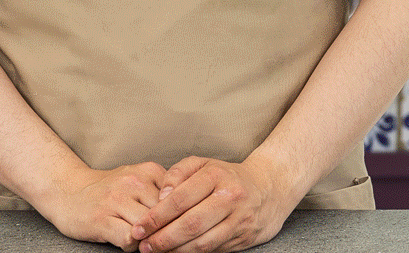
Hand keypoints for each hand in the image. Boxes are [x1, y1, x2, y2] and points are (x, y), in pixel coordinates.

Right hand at [35, 162, 169, 249]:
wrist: (68, 191)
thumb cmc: (109, 190)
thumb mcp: (139, 181)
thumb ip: (161, 193)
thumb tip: (188, 216)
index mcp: (148, 171)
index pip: (178, 198)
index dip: (179, 216)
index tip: (177, 226)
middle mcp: (134, 182)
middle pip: (165, 214)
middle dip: (165, 230)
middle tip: (161, 238)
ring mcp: (116, 199)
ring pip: (149, 227)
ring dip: (148, 239)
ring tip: (141, 239)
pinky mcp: (101, 219)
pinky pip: (129, 239)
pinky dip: (131, 246)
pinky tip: (125, 241)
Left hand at [130, 156, 298, 252]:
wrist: (270, 187)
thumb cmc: (228, 176)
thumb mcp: (203, 164)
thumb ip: (177, 173)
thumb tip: (161, 195)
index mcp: (216, 176)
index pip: (180, 199)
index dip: (156, 216)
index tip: (139, 227)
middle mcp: (229, 197)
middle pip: (190, 224)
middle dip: (162, 238)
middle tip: (144, 245)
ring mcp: (238, 220)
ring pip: (202, 242)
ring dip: (176, 251)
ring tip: (156, 252)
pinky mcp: (243, 237)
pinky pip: (214, 250)